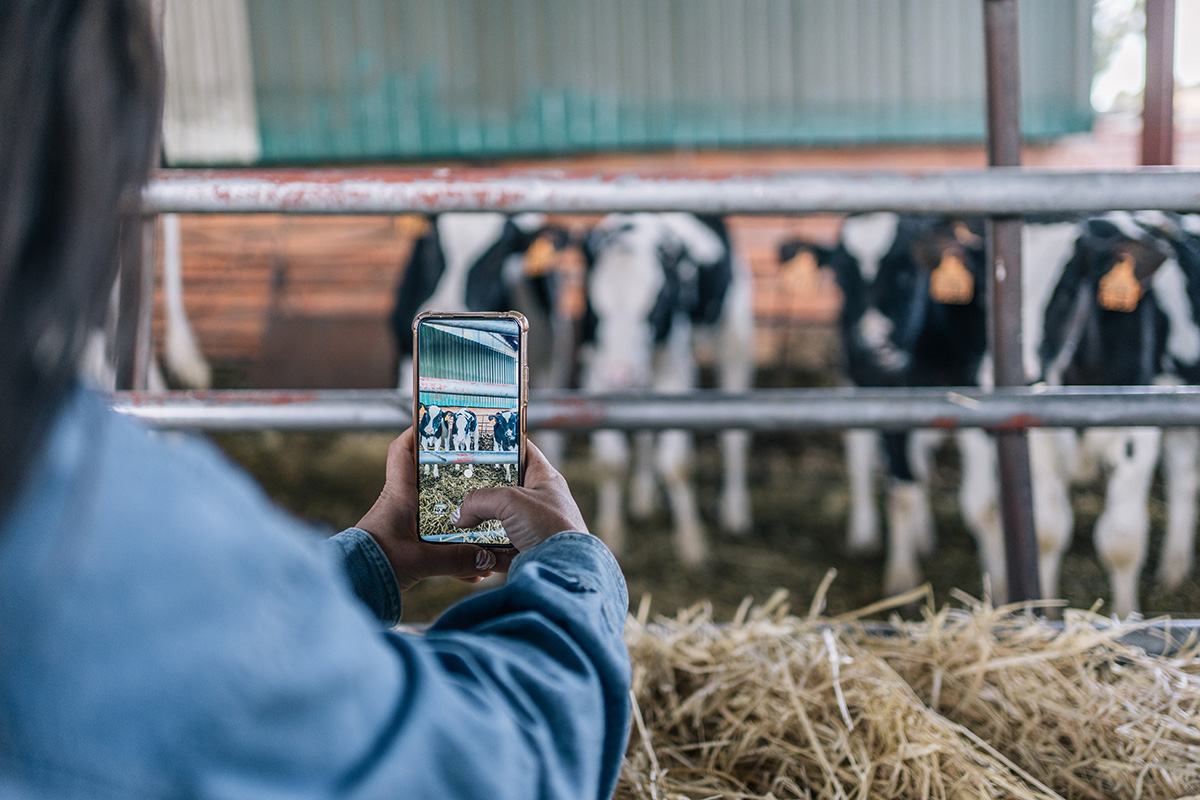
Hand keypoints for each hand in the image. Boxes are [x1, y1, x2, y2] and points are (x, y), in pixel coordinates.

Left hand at [356, 428, 515, 591]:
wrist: (353, 586)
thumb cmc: (375, 563)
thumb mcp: (420, 560)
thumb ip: (455, 559)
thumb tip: (486, 558)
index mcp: (399, 495)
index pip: (402, 451)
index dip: (417, 432)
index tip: (438, 423)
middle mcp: (401, 505)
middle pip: (431, 480)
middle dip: (457, 479)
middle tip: (481, 478)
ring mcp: (404, 526)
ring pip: (437, 513)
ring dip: (459, 521)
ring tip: (485, 530)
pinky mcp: (406, 547)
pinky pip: (436, 544)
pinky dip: (454, 555)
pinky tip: (472, 572)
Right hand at [451, 439, 589, 551]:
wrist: (564, 569)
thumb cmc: (550, 527)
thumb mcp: (511, 501)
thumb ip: (480, 500)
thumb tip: (459, 514)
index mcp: (544, 478)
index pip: (521, 449)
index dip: (501, 443)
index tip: (477, 442)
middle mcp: (539, 500)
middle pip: (504, 486)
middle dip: (481, 487)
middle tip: (458, 483)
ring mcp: (531, 525)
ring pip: (497, 517)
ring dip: (479, 520)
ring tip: (457, 516)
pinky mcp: (524, 549)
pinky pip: (497, 544)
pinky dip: (483, 546)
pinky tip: (468, 544)